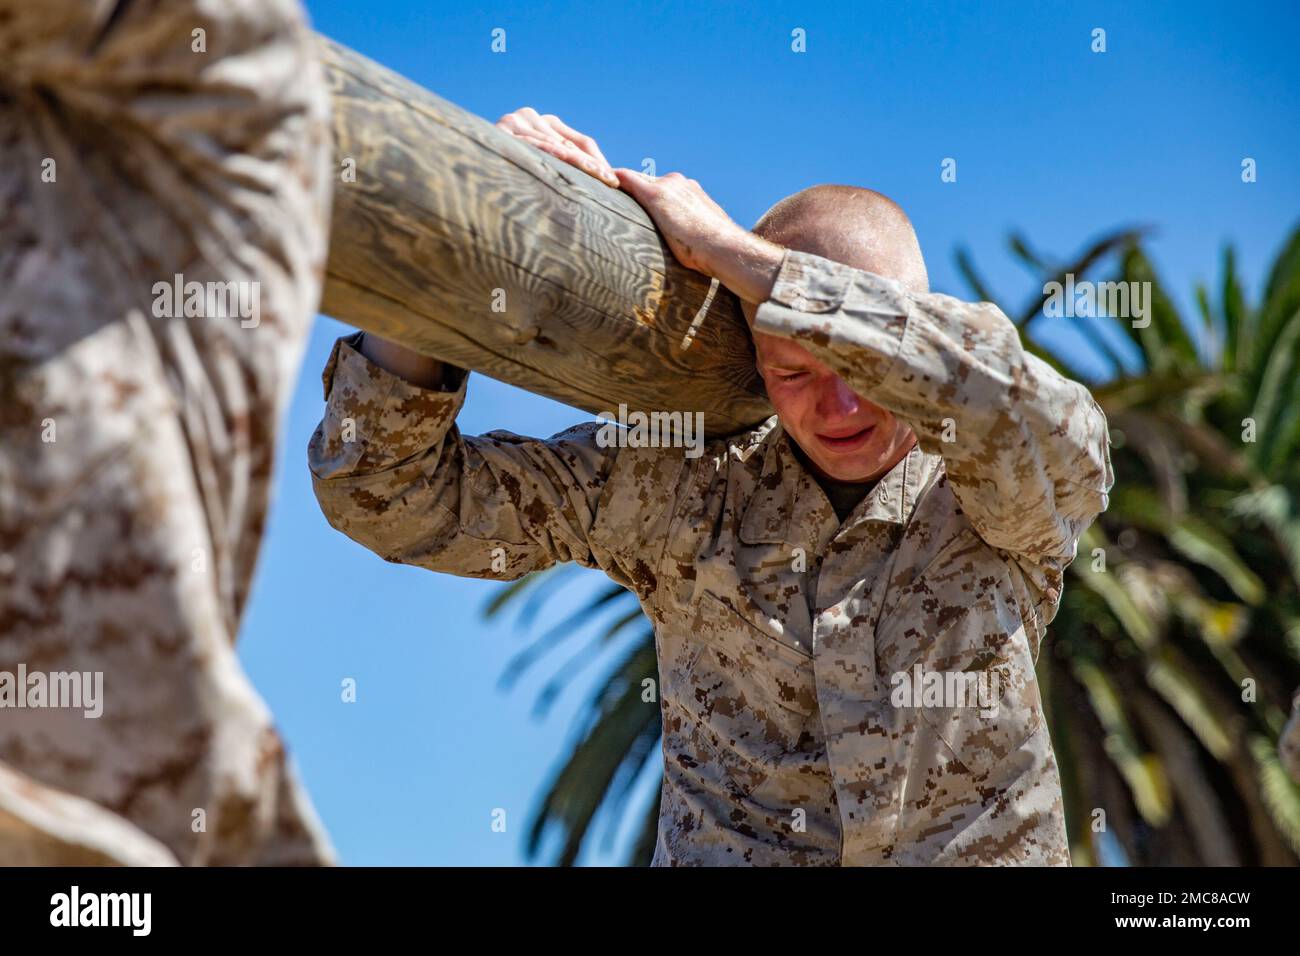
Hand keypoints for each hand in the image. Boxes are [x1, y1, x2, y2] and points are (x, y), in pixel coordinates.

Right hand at [496, 107, 618, 187]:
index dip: (598, 163)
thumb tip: (602, 180)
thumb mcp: (538, 171)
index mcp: (541, 124)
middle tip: (613, 182)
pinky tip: (572, 167)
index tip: (615, 183)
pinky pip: (537, 146)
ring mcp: (516, 120)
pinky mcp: (505, 129)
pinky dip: (555, 157)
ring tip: (601, 178)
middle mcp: (529, 116)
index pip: (579, 143)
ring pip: (557, 147)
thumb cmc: (501, 181)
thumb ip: (561, 167)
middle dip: (593, 166)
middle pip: (572, 144)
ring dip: (581, 164)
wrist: (459, 174)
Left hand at [612, 168, 783, 302]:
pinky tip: (596, 181)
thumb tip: (689, 261)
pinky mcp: (656, 195)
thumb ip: (690, 240)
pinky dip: (612, 180)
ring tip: (597, 192)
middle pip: (646, 181)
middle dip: (630, 190)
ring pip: (635, 180)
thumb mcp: (701, 243)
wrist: (724, 248)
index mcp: (692, 193)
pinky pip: (626, 179)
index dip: (644, 194)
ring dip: (619, 187)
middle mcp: (679, 183)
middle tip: (608, 199)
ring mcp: (668, 186)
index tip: (631, 204)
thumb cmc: (716, 255)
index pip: (661, 188)